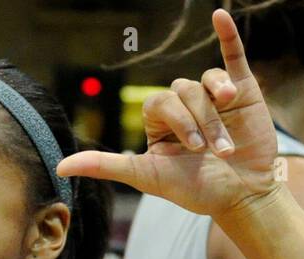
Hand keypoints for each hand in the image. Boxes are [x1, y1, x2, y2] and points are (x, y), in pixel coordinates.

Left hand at [57, 9, 279, 219]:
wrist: (242, 196)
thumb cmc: (195, 190)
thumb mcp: (146, 177)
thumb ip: (105, 166)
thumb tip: (60, 168)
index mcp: (160, 122)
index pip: (158, 101)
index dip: (176, 119)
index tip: (192, 149)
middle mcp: (185, 106)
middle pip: (183, 91)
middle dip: (198, 122)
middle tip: (209, 151)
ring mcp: (214, 97)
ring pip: (208, 82)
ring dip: (217, 111)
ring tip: (229, 141)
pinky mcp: (243, 91)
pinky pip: (232, 56)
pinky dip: (228, 35)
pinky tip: (220, 15)